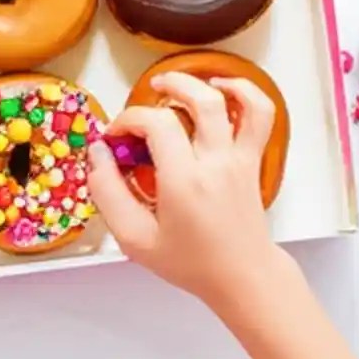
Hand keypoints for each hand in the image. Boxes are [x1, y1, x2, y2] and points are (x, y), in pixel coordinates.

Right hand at [88, 72, 280, 303]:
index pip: (156, 124)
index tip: (116, 135)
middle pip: (200, 100)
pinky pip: (261, 115)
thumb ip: (108, 193)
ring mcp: (240, 159)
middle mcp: (216, 163)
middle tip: (148, 93)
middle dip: (169, 85)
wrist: (241, 276)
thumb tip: (98, 154)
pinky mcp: (253, 160)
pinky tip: (223, 91)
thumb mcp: (134, 238)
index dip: (129, 119)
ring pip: (236, 101)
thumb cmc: (191, 261)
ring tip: (184, 85)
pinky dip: (246, 93)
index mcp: (185, 182)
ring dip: (207, 82)